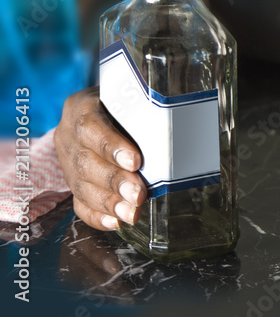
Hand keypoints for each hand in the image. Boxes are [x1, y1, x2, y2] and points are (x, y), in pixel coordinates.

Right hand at [53, 87, 145, 230]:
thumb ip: (143, 109)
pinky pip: (80, 203)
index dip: (111, 147)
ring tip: (132, 212)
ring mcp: (67, 161)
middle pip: (86, 162)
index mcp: (80, 107)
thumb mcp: (130, 97)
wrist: (105, 110)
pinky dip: (98, 215)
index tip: (135, 161)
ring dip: (109, 203)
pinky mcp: (72, 183)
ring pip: (82, 186)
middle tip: (138, 194)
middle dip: (114, 182)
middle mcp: (68, 135)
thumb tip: (173, 123)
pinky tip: (116, 222)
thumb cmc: (126, 103)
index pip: (90, 127)